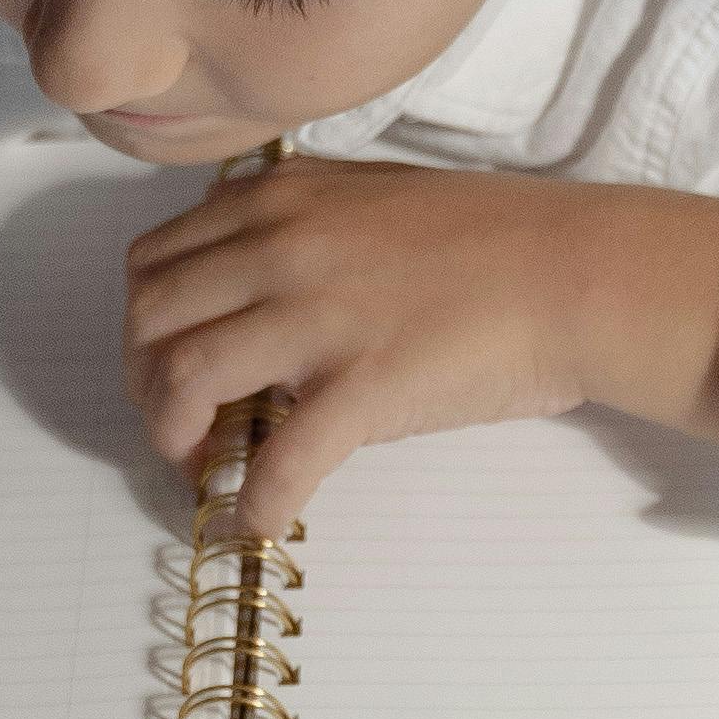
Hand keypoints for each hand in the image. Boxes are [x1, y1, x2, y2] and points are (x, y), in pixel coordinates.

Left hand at [119, 159, 718, 533]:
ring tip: (202, 471)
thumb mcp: (369, 194)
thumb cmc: (491, 238)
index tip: (163, 368)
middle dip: (142, 387)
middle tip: (177, 428)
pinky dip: (253, 504)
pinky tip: (260, 524)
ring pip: (185, 381)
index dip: (141, 329)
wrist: (577, 270)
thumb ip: (296, 222)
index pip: (152, 263)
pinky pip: (278, 461)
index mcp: (278, 199)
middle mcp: (280, 249)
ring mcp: (318, 317)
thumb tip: (246, 276)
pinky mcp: (363, 386)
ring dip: (174, 440)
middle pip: (148, 322)